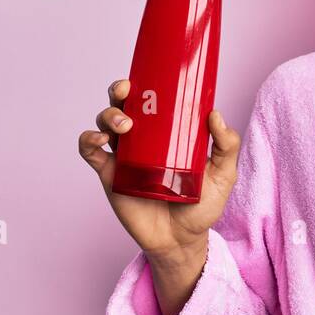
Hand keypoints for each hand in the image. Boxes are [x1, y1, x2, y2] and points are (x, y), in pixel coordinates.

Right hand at [77, 78, 241, 261]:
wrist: (182, 241)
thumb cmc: (203, 205)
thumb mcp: (224, 174)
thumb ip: (226, 146)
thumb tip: (214, 114)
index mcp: (169, 131)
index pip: (153, 98)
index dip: (147, 81)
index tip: (149, 74)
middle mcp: (143, 138)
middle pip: (123, 103)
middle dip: (119, 90)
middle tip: (127, 91)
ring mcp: (124, 155)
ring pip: (104, 122)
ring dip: (108, 114)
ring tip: (124, 125)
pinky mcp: (109, 174)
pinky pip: (89, 151)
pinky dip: (88, 140)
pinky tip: (100, 140)